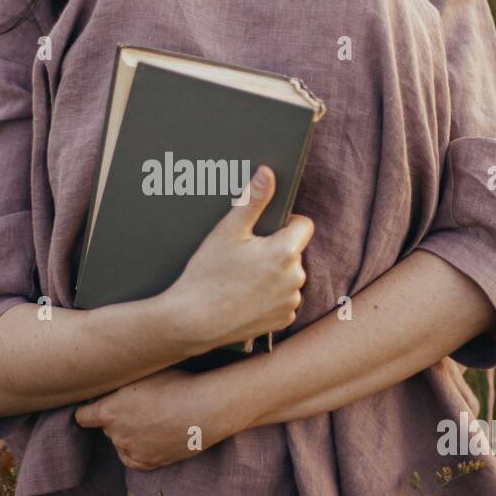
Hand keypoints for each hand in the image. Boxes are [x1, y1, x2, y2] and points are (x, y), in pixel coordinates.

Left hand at [74, 367, 219, 470]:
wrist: (206, 407)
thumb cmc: (176, 383)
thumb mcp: (141, 374)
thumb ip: (118, 385)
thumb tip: (106, 382)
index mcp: (109, 411)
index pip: (82, 416)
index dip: (88, 410)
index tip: (97, 404)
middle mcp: (116, 434)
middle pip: (106, 428)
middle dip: (116, 419)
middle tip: (137, 406)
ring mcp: (134, 451)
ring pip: (122, 443)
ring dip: (129, 435)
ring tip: (152, 420)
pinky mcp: (152, 463)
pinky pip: (134, 460)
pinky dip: (138, 452)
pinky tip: (150, 439)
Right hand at [165, 164, 313, 352]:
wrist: (192, 322)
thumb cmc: (207, 275)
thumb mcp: (227, 232)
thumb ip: (252, 201)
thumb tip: (268, 173)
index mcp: (285, 252)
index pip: (304, 225)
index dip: (285, 223)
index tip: (262, 231)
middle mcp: (295, 278)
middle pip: (294, 251)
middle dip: (276, 250)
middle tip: (244, 257)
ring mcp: (291, 302)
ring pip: (289, 276)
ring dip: (275, 274)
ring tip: (242, 279)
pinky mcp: (284, 320)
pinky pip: (284, 300)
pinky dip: (270, 297)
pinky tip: (246, 297)